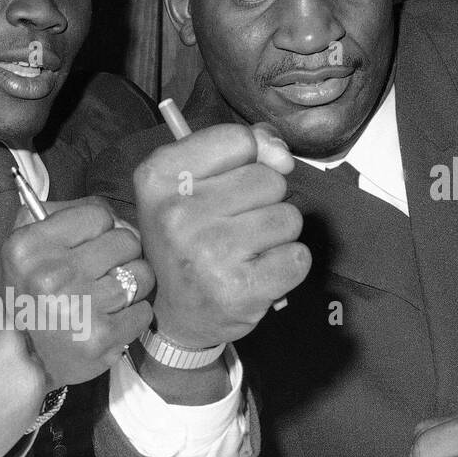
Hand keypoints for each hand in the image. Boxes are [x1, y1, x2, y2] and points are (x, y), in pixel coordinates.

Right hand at [0, 198, 154, 386]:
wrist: (20, 359)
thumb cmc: (27, 299)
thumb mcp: (23, 249)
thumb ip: (60, 214)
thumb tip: (107, 210)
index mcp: (28, 246)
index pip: (99, 214)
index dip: (101, 230)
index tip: (89, 248)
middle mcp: (50, 274)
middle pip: (126, 241)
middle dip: (120, 257)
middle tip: (101, 276)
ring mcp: (77, 307)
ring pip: (141, 275)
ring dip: (131, 288)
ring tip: (106, 300)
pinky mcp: (100, 337)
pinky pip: (143, 311)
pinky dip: (132, 317)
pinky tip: (110, 321)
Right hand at [132, 122, 309, 346]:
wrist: (175, 316)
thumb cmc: (188, 242)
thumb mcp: (192, 184)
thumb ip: (239, 151)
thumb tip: (282, 156)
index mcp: (159, 179)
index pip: (237, 140)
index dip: (251, 157)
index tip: (234, 182)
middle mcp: (178, 213)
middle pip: (269, 179)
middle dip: (263, 202)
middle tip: (231, 228)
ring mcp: (209, 253)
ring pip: (288, 217)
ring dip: (276, 235)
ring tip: (244, 252)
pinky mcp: (241, 289)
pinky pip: (298, 256)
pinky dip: (287, 265)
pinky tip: (257, 274)